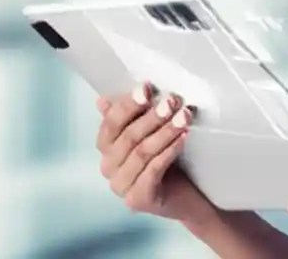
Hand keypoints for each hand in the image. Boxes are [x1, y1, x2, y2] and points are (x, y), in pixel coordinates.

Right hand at [95, 82, 215, 224]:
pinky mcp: (138, 199)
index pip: (111, 123)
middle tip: (172, 101)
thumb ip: (129, 116)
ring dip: (165, 131)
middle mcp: (108, 167)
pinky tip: (183, 138)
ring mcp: (121, 186)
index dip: (128, 104)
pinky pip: (153, 170)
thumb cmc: (165, 159)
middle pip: (128, 137)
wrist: (185, 197)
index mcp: (105, 147)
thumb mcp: (149, 132)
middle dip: (152, 116)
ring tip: (184, 117)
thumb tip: (102, 100)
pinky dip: (169, 151)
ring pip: (142, 152)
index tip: (148, 87)